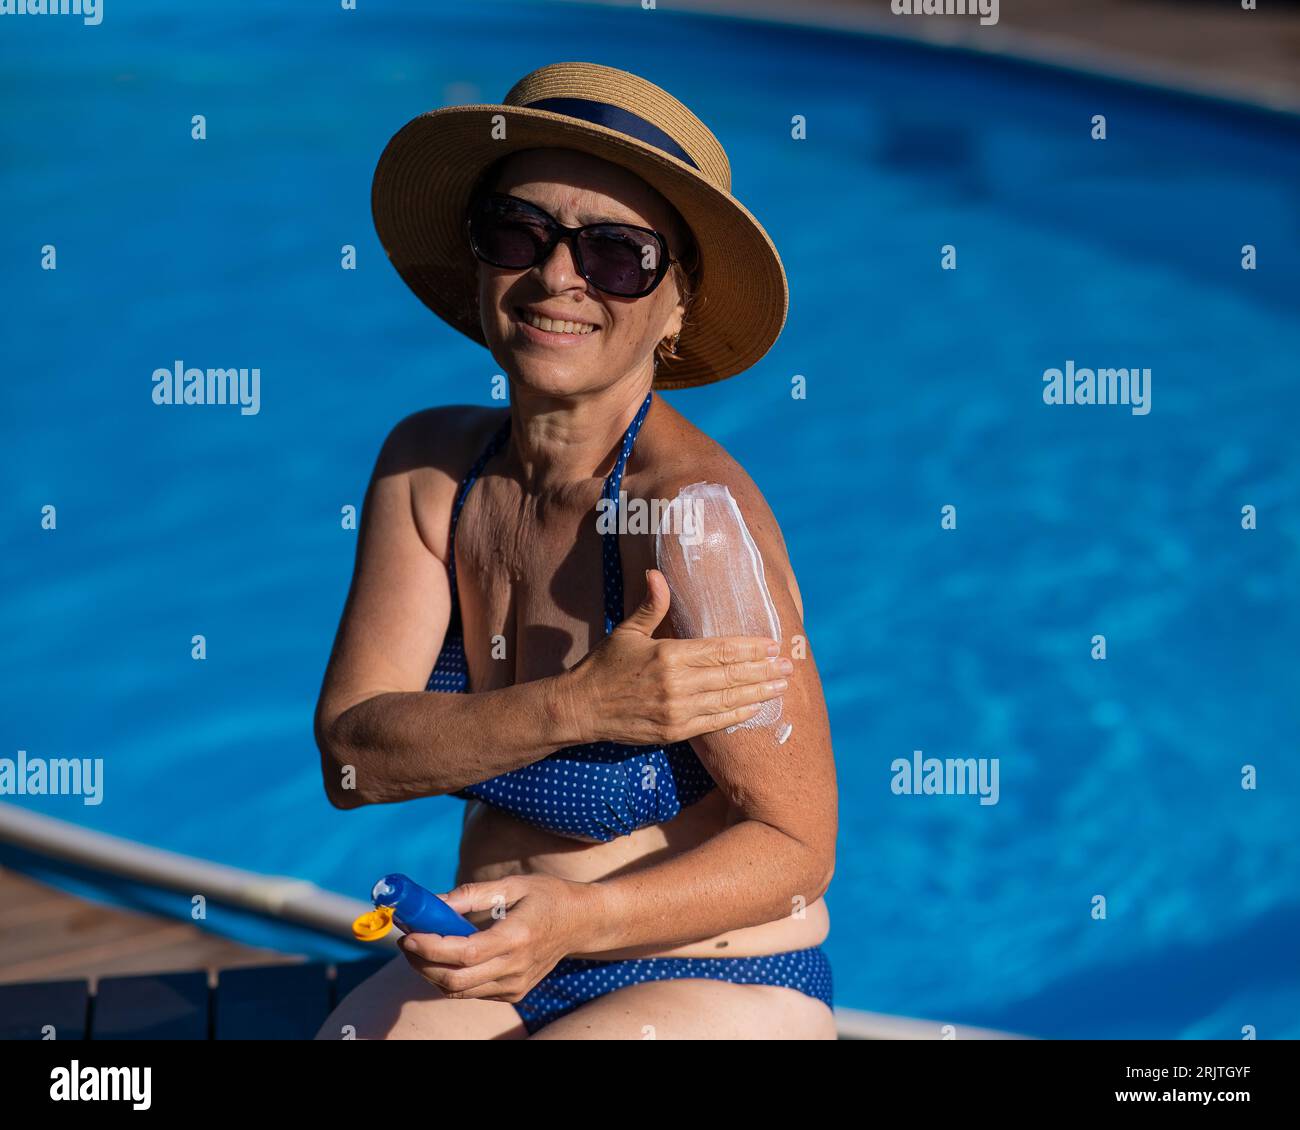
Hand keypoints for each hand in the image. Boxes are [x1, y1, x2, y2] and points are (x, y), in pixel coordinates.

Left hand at [396, 874, 595, 1003]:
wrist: (583, 922)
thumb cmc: (548, 896)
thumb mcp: (513, 885)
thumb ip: (471, 894)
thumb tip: (431, 902)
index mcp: (517, 937)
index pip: (464, 954)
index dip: (430, 948)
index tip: (408, 935)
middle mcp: (515, 968)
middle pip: (454, 981)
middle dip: (421, 963)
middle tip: (407, 941)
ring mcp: (515, 986)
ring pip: (458, 992)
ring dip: (431, 972)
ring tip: (420, 947)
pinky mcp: (514, 994)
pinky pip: (472, 993)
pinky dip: (450, 978)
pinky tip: (446, 956)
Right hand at [560, 568, 790, 745]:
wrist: (581, 708)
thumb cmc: (604, 665)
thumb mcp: (626, 632)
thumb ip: (650, 605)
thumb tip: (656, 574)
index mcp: (667, 655)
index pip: (720, 650)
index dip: (750, 648)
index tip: (773, 644)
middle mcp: (675, 684)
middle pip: (730, 675)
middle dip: (762, 670)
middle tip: (788, 666)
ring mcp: (676, 710)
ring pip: (727, 700)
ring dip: (758, 692)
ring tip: (781, 686)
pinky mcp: (673, 732)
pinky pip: (714, 723)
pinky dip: (737, 715)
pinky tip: (755, 707)